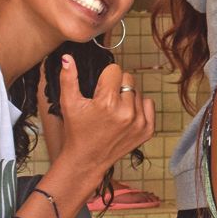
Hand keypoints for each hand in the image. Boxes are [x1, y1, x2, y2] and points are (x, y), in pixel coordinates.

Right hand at [46, 55, 154, 182]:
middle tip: (105, 103)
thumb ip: (68, 78)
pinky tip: (125, 117)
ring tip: (114, 113)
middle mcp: (126, 112)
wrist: (88, 160)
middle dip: (116, 86)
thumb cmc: (77, 131)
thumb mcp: (69, 104)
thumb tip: (68, 58)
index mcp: (107, 103)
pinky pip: (149, 104)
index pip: (115, 70)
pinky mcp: (147, 130)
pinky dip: (139, 108)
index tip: (99, 91)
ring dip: (127, 98)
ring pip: (137, 91)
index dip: (105, 78)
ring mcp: (139, 122)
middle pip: (128, 79)